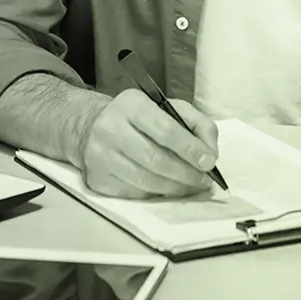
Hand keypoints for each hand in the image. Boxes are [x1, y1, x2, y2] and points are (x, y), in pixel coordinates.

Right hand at [77, 90, 219, 199]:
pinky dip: (155, 194)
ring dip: (174, 188)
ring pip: (146, 181)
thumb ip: (196, 124)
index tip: (209, 163)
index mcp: (132, 105)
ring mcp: (100, 156)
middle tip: (203, 181)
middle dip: (186, 173)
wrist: (90, 127)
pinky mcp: (97, 179)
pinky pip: (134, 193)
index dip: (190, 149)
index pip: (166, 130)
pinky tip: (166, 189)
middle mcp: (111, 129)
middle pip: (156, 159)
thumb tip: (210, 154)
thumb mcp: (167, 108)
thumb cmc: (138, 119)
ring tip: (190, 187)